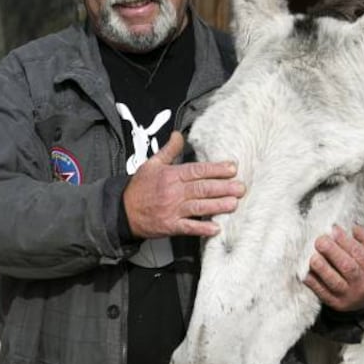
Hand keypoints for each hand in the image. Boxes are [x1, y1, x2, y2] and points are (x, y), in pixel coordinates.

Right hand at [122, 130, 245, 238]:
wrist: (122, 212)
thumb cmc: (138, 188)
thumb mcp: (151, 164)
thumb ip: (168, 150)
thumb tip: (178, 135)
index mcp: (170, 175)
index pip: (197, 170)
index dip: (216, 169)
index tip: (232, 168)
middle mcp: (173, 192)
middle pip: (202, 188)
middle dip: (224, 188)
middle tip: (240, 187)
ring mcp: (172, 210)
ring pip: (199, 207)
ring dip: (218, 206)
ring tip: (234, 204)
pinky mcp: (170, 226)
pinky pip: (188, 227)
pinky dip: (202, 228)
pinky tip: (216, 228)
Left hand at [305, 225, 363, 311]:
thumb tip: (354, 227)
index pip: (359, 254)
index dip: (345, 241)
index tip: (333, 229)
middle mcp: (362, 284)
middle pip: (347, 267)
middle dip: (332, 252)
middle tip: (319, 240)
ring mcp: (348, 295)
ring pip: (334, 282)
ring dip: (321, 268)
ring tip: (312, 256)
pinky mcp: (335, 303)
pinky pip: (322, 293)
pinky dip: (313, 281)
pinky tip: (306, 271)